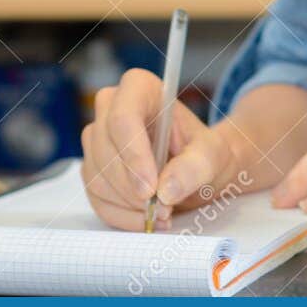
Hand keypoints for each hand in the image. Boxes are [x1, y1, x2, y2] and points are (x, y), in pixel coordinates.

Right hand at [79, 69, 241, 230]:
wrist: (199, 169)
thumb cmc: (205, 153)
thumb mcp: (214, 156)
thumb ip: (195, 167)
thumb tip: (166, 189)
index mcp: (139, 88)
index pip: (123, 118)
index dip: (133, 156)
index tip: (151, 190)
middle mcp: (110, 108)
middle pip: (105, 151)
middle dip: (133, 189)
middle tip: (165, 208)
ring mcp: (97, 139)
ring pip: (96, 177)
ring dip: (129, 205)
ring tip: (163, 212)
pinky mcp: (93, 169)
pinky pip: (95, 198)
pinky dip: (122, 216)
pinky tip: (146, 218)